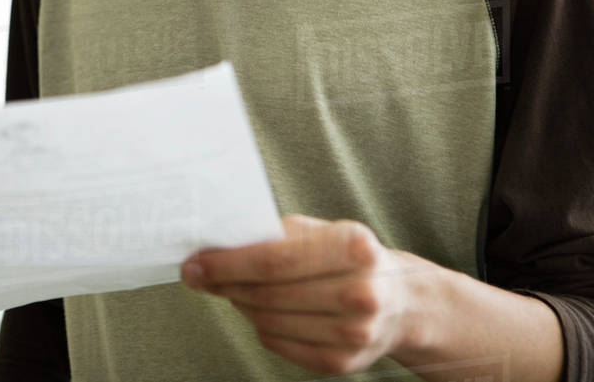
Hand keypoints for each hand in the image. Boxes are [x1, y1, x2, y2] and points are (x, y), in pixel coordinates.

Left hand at [179, 213, 421, 376]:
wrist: (399, 301)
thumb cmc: (347, 257)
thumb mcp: (321, 231)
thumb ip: (273, 236)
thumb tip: (216, 245)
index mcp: (354, 247)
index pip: (274, 260)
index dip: (227, 264)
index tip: (194, 263)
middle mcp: (360, 292)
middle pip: (268, 294)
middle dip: (223, 283)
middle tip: (198, 275)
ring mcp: (354, 332)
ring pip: (267, 320)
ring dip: (239, 303)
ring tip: (232, 288)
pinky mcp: (343, 362)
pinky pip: (277, 343)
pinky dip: (260, 326)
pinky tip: (259, 310)